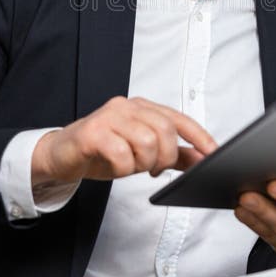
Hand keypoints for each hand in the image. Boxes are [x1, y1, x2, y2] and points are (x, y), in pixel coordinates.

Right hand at [31, 96, 216, 185]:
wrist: (61, 155)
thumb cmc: (103, 151)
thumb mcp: (142, 153)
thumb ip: (173, 154)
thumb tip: (201, 159)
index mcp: (142, 107)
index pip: (179, 119)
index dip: (199, 136)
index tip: (213, 154)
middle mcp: (127, 106)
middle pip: (165, 131)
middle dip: (165, 157)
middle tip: (154, 169)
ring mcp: (109, 117)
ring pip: (146, 142)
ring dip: (143, 164)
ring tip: (132, 167)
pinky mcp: (92, 132)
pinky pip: (121, 153)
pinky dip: (122, 168)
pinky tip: (115, 167)